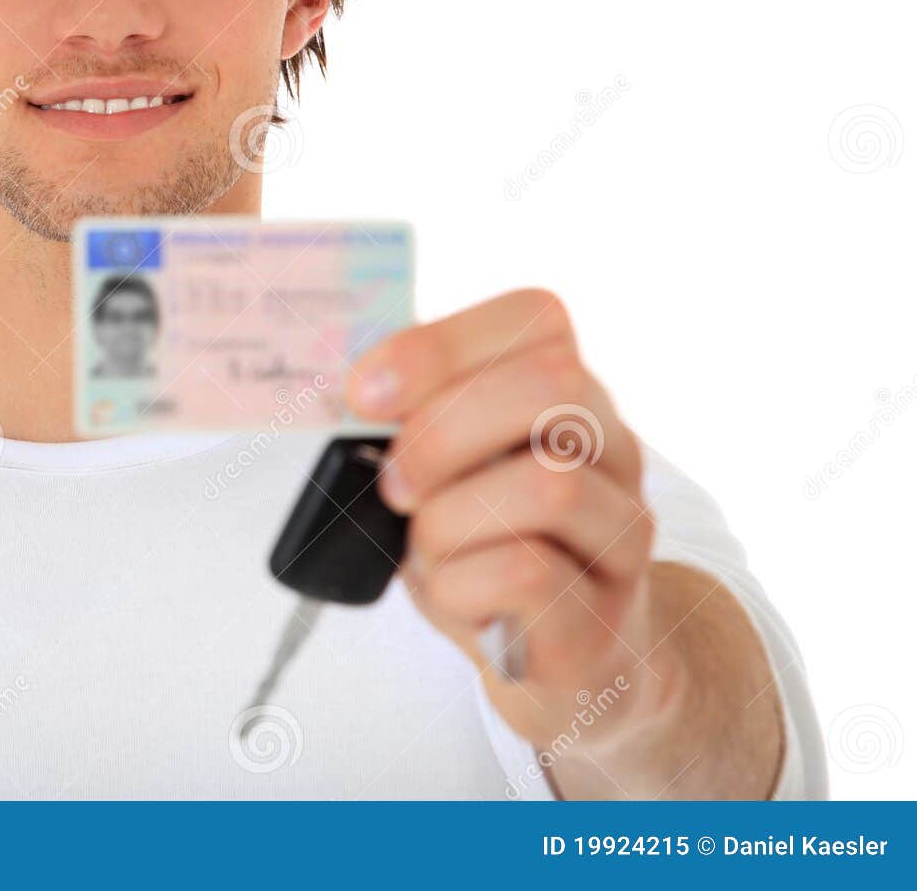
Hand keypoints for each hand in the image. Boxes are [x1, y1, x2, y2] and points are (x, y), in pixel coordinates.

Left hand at [345, 288, 682, 761]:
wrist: (553, 657)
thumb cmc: (482, 549)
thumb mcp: (438, 474)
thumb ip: (408, 425)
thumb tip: (350, 398)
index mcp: (568, 394)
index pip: (535, 317)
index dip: (439, 345)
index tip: (365, 395)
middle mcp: (614, 450)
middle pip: (554, 385)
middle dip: (443, 432)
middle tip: (395, 483)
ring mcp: (623, 533)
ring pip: (549, 486)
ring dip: (448, 521)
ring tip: (429, 547)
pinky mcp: (604, 614)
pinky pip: (528, 574)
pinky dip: (459, 585)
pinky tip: (456, 598)